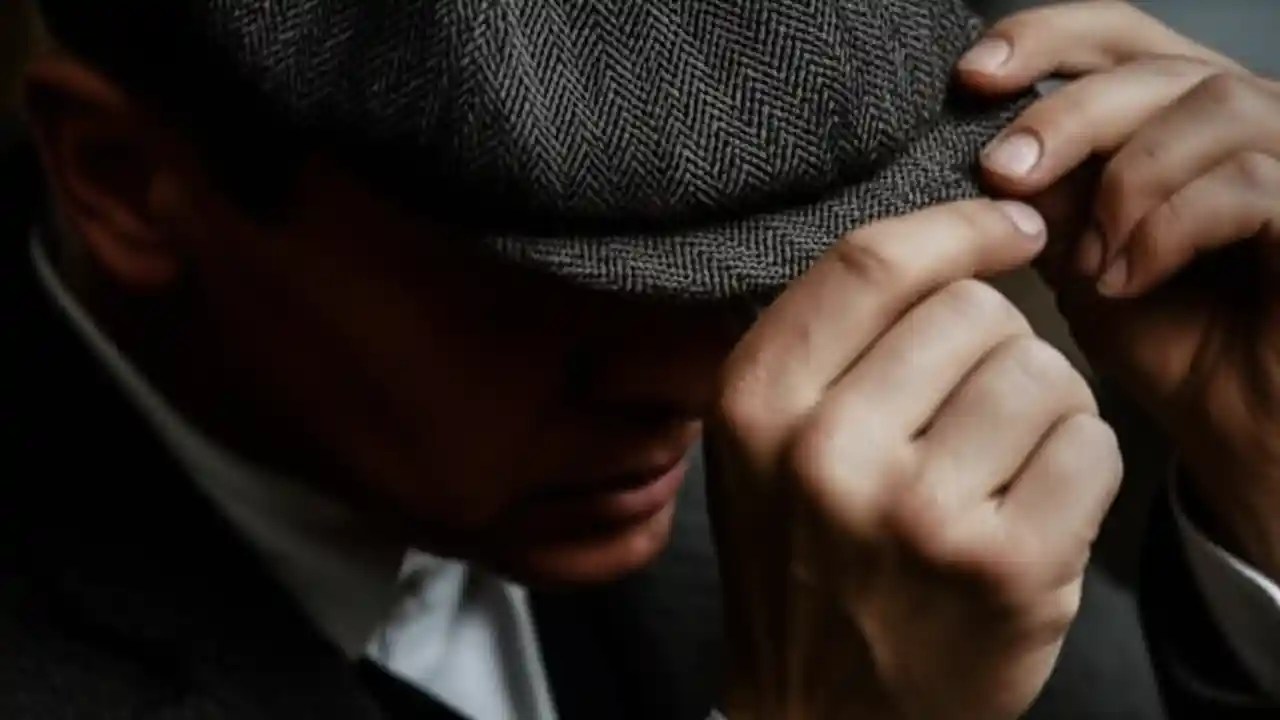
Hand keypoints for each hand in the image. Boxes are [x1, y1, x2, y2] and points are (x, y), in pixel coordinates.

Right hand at [709, 200, 1120, 718]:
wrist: (819, 713)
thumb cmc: (800, 560)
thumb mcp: (762, 440)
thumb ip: (828, 337)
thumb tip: (961, 233)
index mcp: (755, 402)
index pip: (875, 261)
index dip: (961, 226)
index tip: (1010, 226)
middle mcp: (826, 451)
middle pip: (974, 310)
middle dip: (994, 343)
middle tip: (970, 408)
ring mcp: (919, 513)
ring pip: (1043, 370)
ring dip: (1041, 405)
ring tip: (1000, 461)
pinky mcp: (1006, 567)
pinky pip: (1092, 443)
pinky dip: (1078, 465)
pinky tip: (1034, 505)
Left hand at [959, 1, 1279, 578]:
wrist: (1240, 437)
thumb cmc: (1170, 350)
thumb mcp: (1087, 263)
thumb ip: (1053, 198)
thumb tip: (995, 148)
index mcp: (1185, 121)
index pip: (1123, 36)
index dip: (1047, 38)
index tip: (970, 76)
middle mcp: (1252, 122)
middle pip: (1160, 64)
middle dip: (1067, 114)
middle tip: (1002, 173)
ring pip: (1212, 106)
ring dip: (1125, 184)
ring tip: (1085, 263)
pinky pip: (1248, 180)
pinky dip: (1169, 227)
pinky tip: (1124, 282)